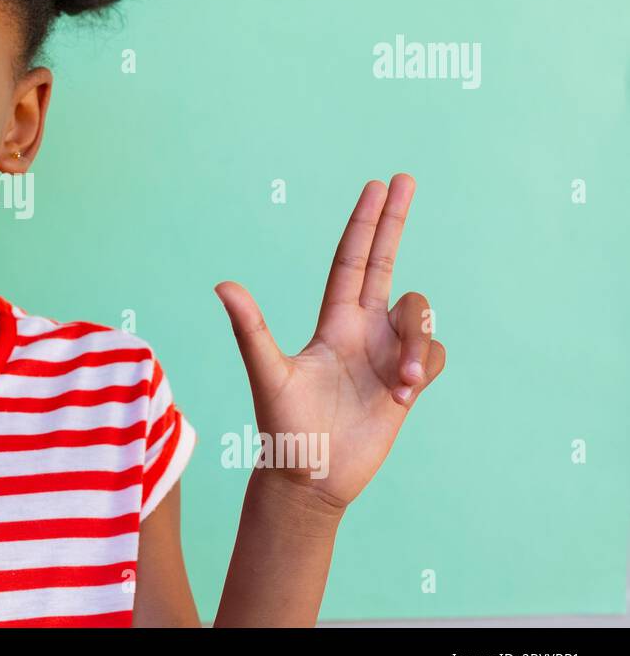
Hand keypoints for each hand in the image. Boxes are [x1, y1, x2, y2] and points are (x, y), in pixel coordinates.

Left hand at [214, 174, 445, 511]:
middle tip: (406, 177)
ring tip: (398, 384)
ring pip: (419, 317)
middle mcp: (362, 330)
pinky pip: (434, 356)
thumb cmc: (283, 428)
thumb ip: (250, 330)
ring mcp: (386, 355)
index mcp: (332, 321)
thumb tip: (222, 285)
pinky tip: (402, 395)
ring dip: (416, 342)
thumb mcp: (268, 375)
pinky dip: (424, 367)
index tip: (377, 185)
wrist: (310, 478)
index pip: (352, 260)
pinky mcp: (407, 384)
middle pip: (385, 262)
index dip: (364, 223)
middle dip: (395, 220)